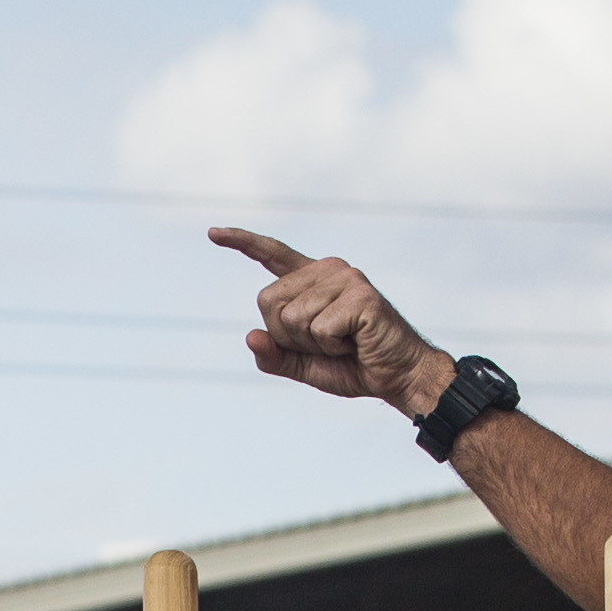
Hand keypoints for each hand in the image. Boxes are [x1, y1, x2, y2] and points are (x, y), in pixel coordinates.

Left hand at [210, 227, 452, 420]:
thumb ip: (274, 354)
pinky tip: (356, 341)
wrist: (398, 377)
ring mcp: (345, 277)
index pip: (272, 256)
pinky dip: (332, 347)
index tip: (213, 233)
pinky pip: (318, 329)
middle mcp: (327, 269)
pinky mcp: (359, 294)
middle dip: (289, 336)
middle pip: (268, 303)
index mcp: (312, 280)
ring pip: (292, 318)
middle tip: (327, 343)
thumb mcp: (303, 365)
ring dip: (313, 344)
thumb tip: (250, 335)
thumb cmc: (353, 366)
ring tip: (345, 342)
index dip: (242, 244)